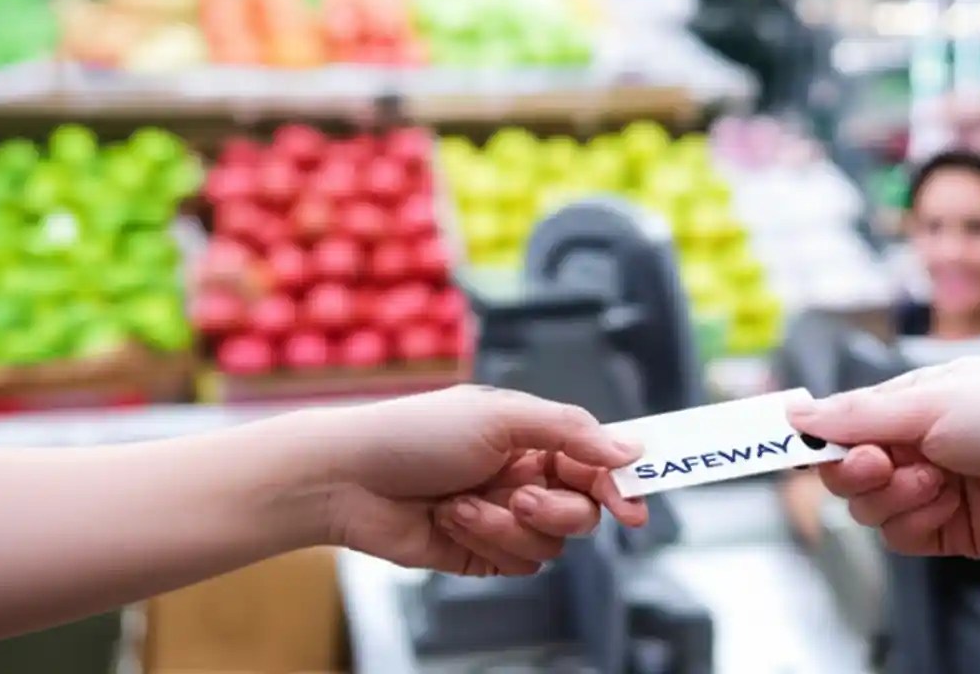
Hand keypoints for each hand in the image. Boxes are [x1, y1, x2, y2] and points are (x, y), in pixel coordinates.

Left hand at [312, 385, 646, 575]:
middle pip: (583, 511)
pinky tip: (447, 519)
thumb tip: (629, 449)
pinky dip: (484, 542)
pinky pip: (517, 563)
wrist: (347, 478)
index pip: (598, 463)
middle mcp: (526, 477)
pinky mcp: (482, 553)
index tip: (632, 506)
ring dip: (505, 525)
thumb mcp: (499, 416)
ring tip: (461, 503)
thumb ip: (570, 431)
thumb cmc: (415, 433)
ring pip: (550, 542)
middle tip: (518, 495)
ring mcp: (505, 517)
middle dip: (553, 509)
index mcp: (534, 437)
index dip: (621, 484)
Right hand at [787, 357, 979, 558]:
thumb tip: (798, 414)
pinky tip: (948, 501)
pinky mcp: (946, 529)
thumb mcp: (929, 401)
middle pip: (844, 472)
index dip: (813, 436)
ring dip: (894, 495)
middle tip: (882, 461)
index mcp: (905, 405)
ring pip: (867, 508)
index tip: (783, 446)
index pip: (838, 424)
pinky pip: (899, 536)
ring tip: (936, 478)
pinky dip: (916, 519)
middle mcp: (912, 446)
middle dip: (855, 469)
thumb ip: (857, 415)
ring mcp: (928, 488)